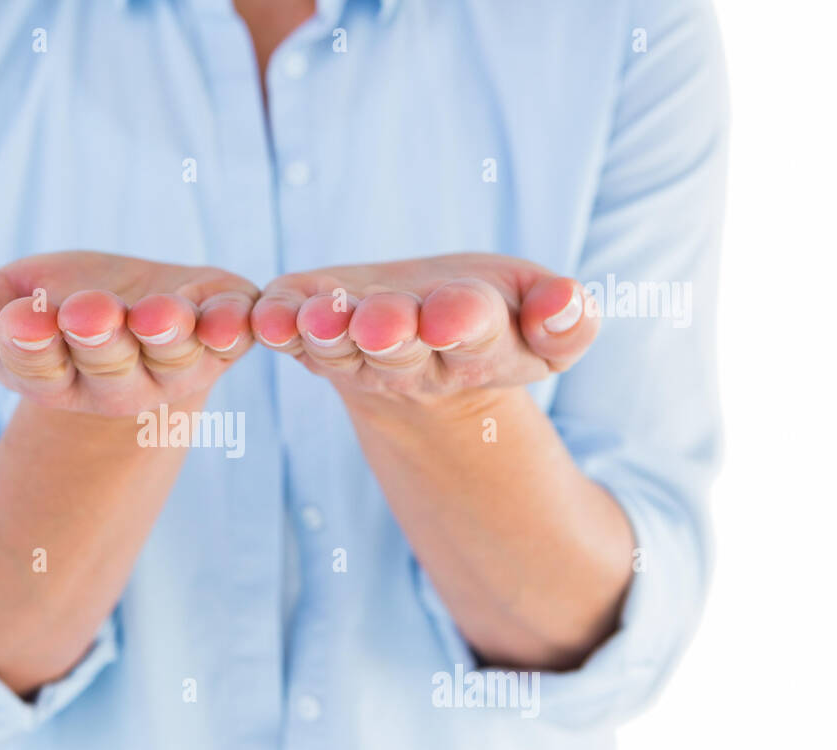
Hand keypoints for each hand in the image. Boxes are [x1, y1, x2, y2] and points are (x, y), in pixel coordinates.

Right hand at [0, 251, 256, 416]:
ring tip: (158, 313)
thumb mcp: (10, 300)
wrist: (139, 306)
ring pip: (174, 355)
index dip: (31, 345)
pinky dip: (235, 327)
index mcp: (59, 376)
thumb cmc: (61, 304)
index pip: (39, 366)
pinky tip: (233, 316)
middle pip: (109, 363)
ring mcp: (178, 364)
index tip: (20, 322)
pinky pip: (233, 337)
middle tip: (87, 313)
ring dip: (169, 335)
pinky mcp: (225, 337)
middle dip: (99, 338)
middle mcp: (121, 382)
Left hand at [250, 253, 599, 406]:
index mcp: (474, 347)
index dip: (463, 323)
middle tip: (378, 321)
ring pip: (337, 346)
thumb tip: (571, 303)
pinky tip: (265, 314)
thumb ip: (564, 317)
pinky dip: (275, 325)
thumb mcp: (538, 314)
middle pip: (398, 348)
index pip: (475, 335)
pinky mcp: (306, 333)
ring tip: (315, 317)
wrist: (420, 338)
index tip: (453, 313)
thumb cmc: (488, 316)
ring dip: (324, 332)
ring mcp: (351, 351)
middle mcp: (409, 358)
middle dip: (388, 332)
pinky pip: (287, 335)